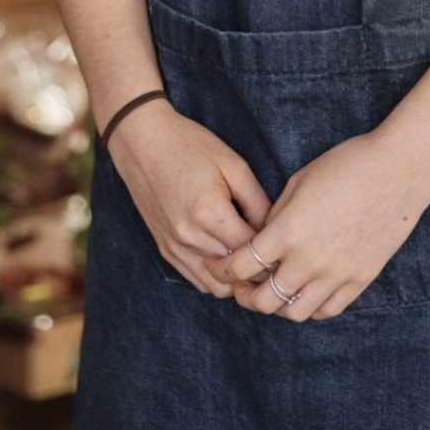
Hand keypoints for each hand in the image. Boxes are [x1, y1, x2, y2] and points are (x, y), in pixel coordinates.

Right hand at [108, 99, 270, 295]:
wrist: (143, 143)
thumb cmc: (191, 147)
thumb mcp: (233, 165)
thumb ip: (257, 201)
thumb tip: (274, 231)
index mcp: (210, 213)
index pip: (252, 252)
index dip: (273, 250)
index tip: (286, 244)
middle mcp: (189, 237)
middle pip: (235, 272)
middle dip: (257, 267)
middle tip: (272, 253)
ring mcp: (174, 247)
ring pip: (215, 286)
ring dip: (235, 278)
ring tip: (250, 258)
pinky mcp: (165, 249)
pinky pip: (196, 280)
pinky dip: (215, 276)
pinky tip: (226, 256)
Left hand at [208, 128, 429, 319]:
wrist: (399, 170)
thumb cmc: (346, 164)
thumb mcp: (299, 182)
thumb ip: (276, 217)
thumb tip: (262, 240)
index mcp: (288, 232)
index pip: (241, 266)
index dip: (223, 269)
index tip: (218, 265)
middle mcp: (309, 261)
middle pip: (263, 301)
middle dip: (244, 295)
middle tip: (241, 285)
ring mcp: (336, 275)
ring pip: (294, 314)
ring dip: (277, 306)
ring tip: (274, 290)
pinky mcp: (360, 281)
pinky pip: (327, 310)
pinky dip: (309, 306)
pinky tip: (305, 291)